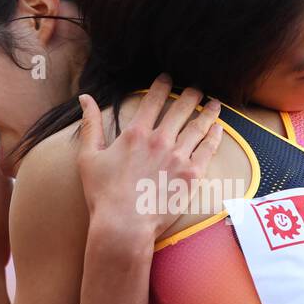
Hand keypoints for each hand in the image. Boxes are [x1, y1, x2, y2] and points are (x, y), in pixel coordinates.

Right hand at [76, 76, 222, 240]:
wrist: (124, 225)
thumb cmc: (103, 194)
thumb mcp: (88, 157)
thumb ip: (90, 125)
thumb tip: (85, 98)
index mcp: (136, 133)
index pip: (153, 100)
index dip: (162, 85)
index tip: (168, 78)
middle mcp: (160, 140)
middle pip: (181, 109)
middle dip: (191, 94)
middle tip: (198, 88)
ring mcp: (178, 157)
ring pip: (198, 126)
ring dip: (207, 112)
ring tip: (214, 103)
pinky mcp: (192, 176)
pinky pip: (208, 150)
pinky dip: (214, 136)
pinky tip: (218, 128)